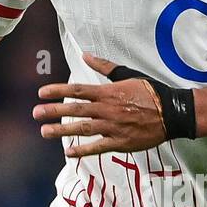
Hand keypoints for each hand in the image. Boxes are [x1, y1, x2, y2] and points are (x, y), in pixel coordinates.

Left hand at [33, 51, 168, 158]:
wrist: (171, 112)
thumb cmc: (150, 92)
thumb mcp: (128, 74)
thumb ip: (105, 66)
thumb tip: (86, 55)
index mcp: (108, 92)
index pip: (77, 90)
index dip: (58, 91)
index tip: (41, 92)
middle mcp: (107, 109)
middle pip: (75, 110)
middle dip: (53, 111)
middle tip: (35, 113)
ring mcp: (113, 127)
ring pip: (82, 128)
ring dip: (62, 131)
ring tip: (45, 131)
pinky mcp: (120, 142)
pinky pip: (98, 147)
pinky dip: (83, 150)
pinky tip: (68, 152)